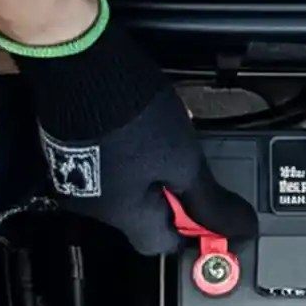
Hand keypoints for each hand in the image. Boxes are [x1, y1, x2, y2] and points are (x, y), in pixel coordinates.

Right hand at [15, 23, 256, 255]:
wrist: (79, 61)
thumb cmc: (126, 110)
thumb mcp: (184, 161)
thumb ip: (210, 201)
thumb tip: (239, 230)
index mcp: (121, 214)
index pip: (163, 245)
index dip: (190, 229)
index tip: (208, 211)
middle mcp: (92, 204)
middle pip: (143, 216)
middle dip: (171, 194)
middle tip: (188, 166)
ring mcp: (74, 175)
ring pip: (125, 188)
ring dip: (151, 171)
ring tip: (164, 139)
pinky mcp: (66, 150)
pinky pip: (105, 165)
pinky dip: (128, 154)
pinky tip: (139, 127)